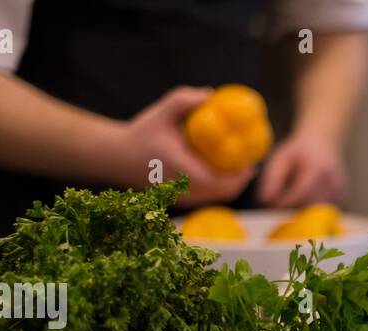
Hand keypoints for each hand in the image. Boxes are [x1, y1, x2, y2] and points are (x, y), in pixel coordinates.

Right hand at [106, 86, 253, 206]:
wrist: (116, 157)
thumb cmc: (140, 133)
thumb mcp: (161, 112)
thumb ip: (184, 100)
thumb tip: (210, 94)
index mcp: (183, 172)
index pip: (220, 183)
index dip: (239, 176)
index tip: (251, 162)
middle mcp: (184, 190)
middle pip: (223, 193)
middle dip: (239, 180)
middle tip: (249, 163)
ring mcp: (181, 199)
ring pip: (215, 197)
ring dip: (229, 185)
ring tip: (238, 167)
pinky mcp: (178, 200)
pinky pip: (206, 196)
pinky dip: (217, 187)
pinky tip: (221, 171)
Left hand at [257, 126, 346, 207]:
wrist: (323, 141)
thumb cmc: (299, 150)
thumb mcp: (282, 157)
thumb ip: (272, 178)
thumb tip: (264, 200)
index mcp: (317, 167)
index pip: (301, 191)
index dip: (285, 201)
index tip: (272, 205)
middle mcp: (332, 179)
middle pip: (309, 204)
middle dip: (292, 207)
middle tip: (279, 203)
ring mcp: (339, 189)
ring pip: (317, 210)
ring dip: (302, 208)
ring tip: (294, 196)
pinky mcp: (342, 197)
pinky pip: (324, 210)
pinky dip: (312, 207)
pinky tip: (308, 195)